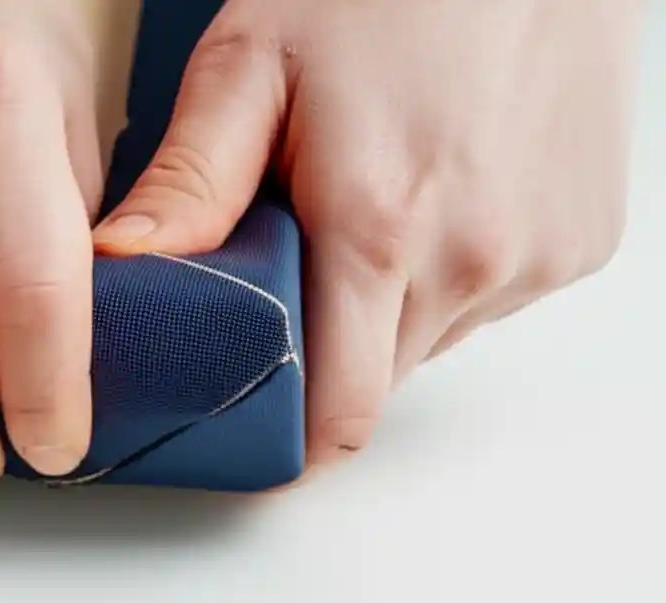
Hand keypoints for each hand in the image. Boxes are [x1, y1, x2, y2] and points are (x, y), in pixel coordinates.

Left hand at [94, 0, 641, 465]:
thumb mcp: (254, 62)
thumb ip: (191, 180)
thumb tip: (123, 267)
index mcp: (377, 229)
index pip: (333, 415)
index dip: (281, 436)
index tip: (243, 427)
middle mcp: (473, 260)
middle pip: (376, 383)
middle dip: (319, 362)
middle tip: (285, 287)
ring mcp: (537, 257)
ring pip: (430, 344)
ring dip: (382, 313)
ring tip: (359, 219)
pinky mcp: (582, 242)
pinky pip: (489, 301)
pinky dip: (446, 276)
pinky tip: (427, 199)